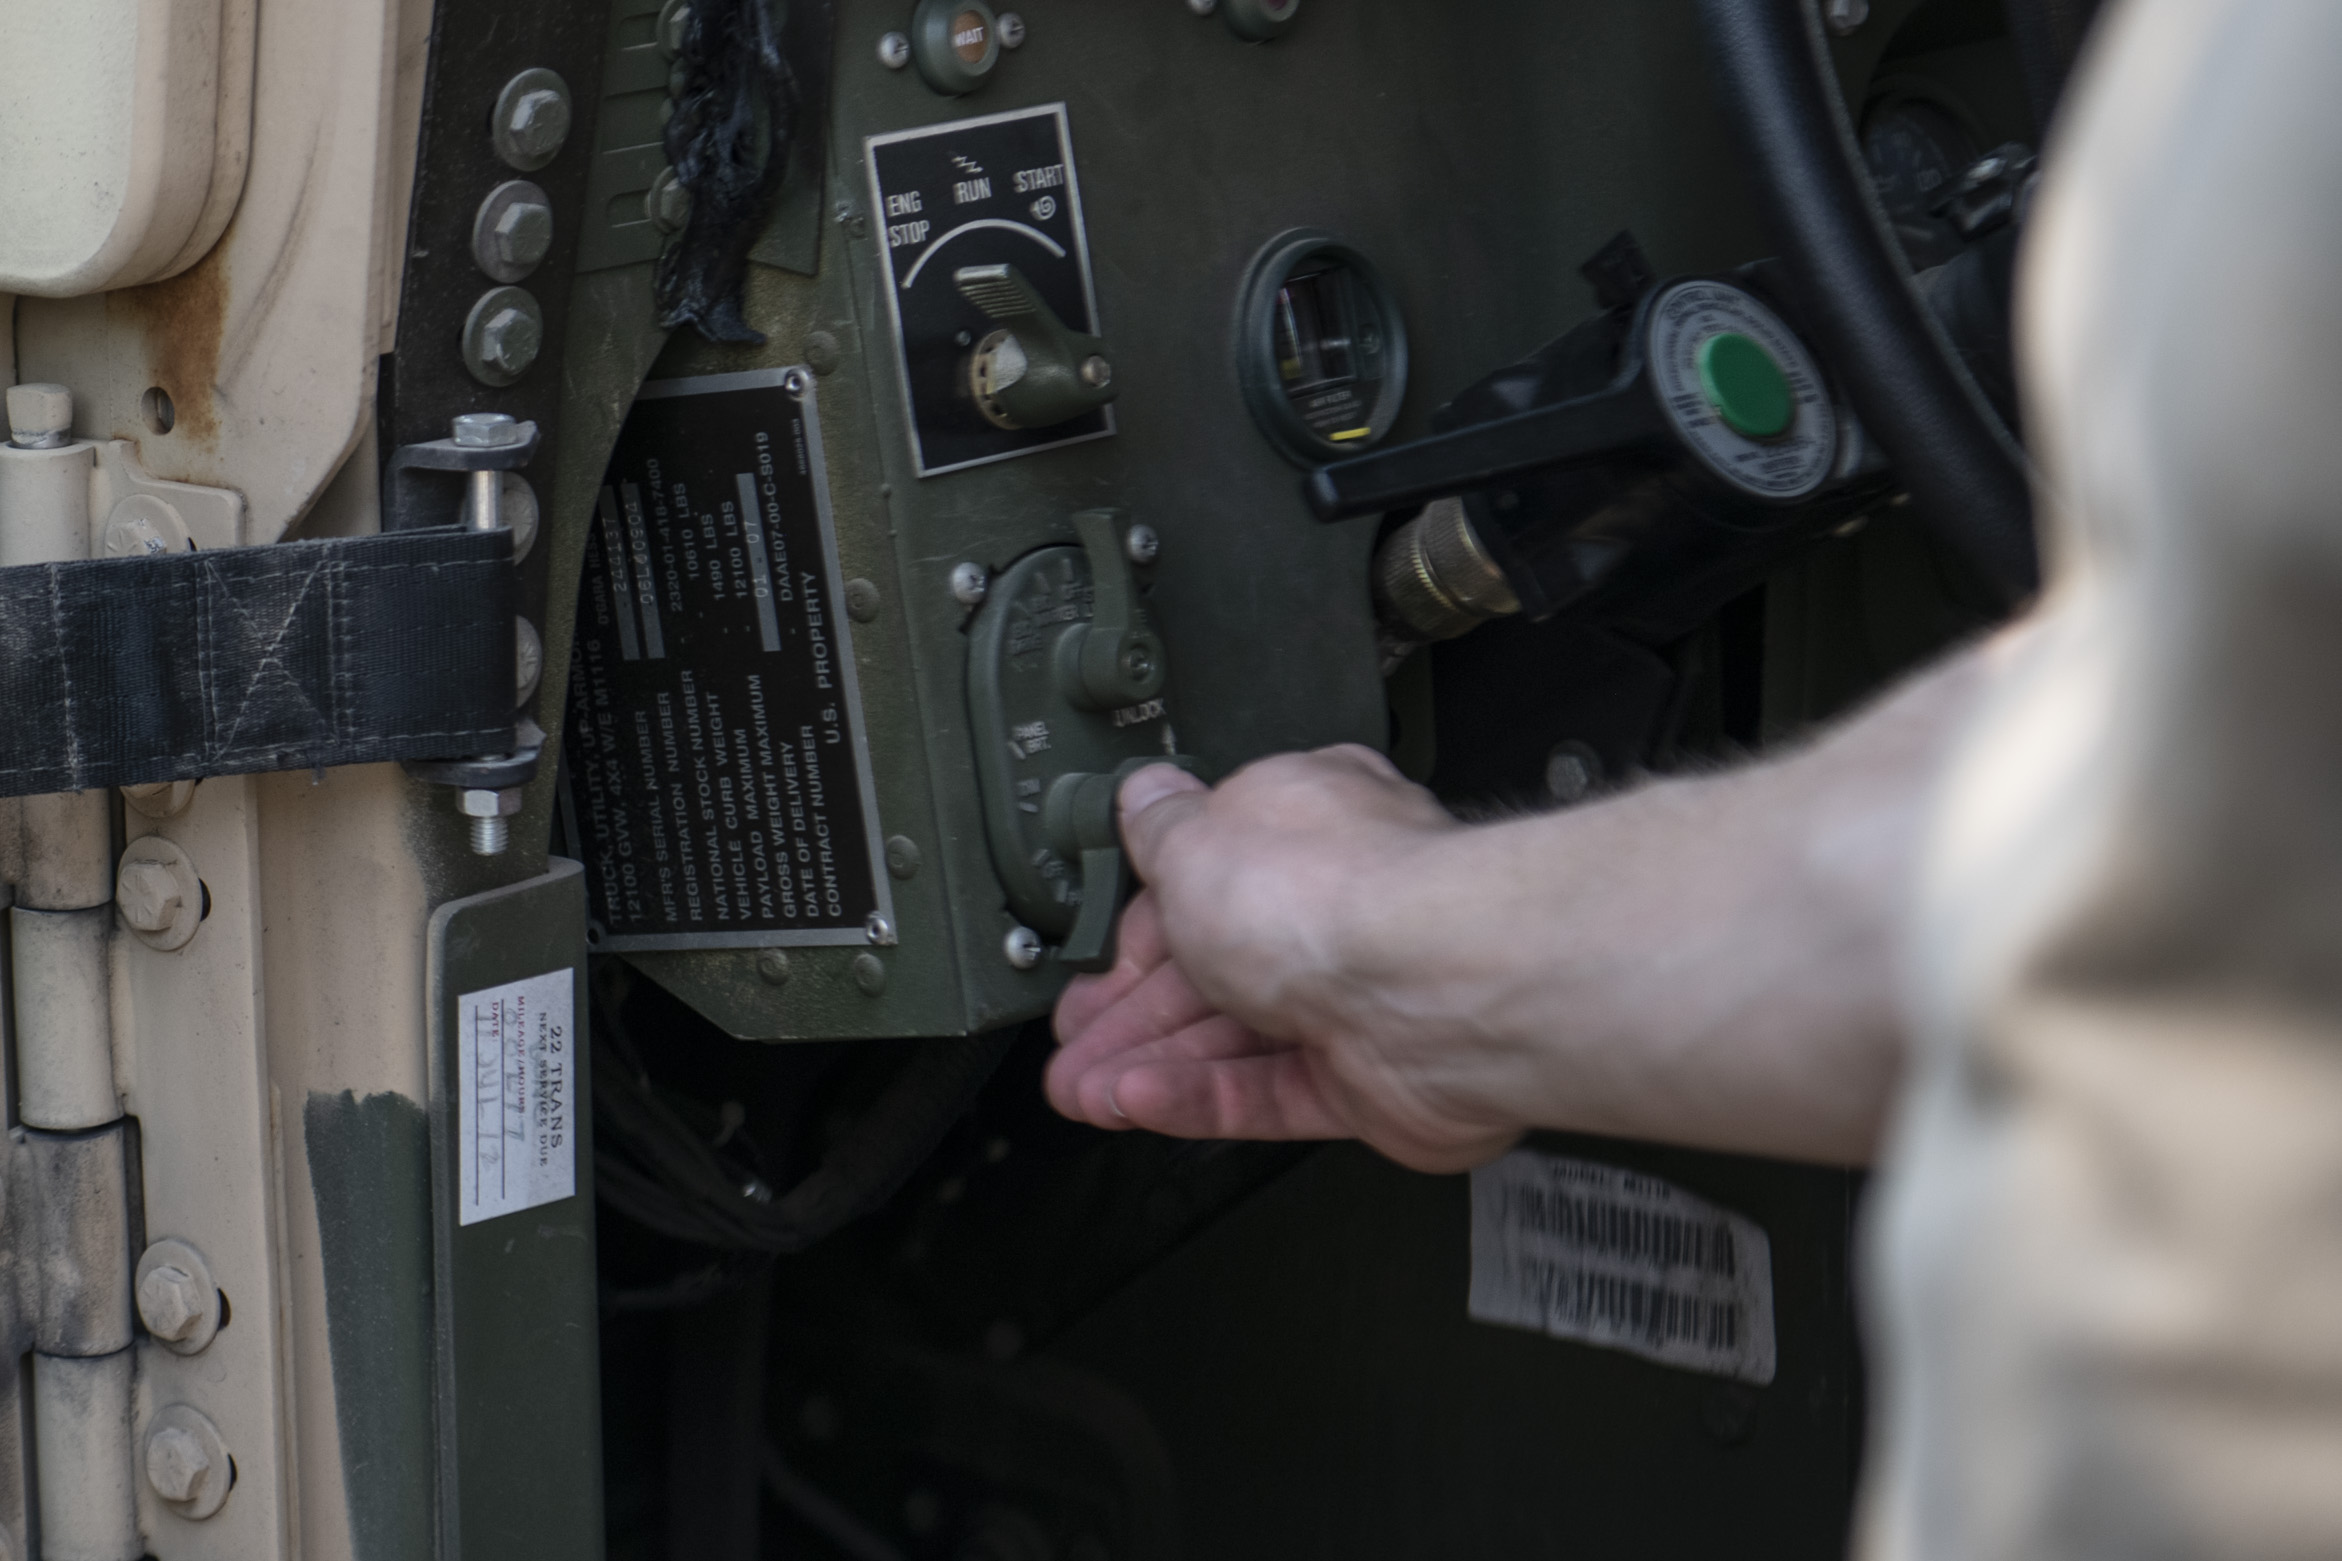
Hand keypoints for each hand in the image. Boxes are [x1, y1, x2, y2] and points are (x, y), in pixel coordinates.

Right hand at [1045, 748, 1525, 1172]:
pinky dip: (1202, 1097)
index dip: (1137, 923)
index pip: (1204, 874)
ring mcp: (1359, 996)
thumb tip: (1143, 795)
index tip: (1092, 961)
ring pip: (1235, 1037)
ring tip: (1083, 1092)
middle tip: (1073, 1044)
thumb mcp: (1197, 837)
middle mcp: (1339, 905)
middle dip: (1131, 1011)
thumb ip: (1161, 827)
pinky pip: (1269, 1092)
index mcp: (1305, 823)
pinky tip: (1141, 1101)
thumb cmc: (1333, 892)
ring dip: (1151, 1063)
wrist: (1433, 988)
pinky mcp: (1369, 1080)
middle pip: (1215, 965)